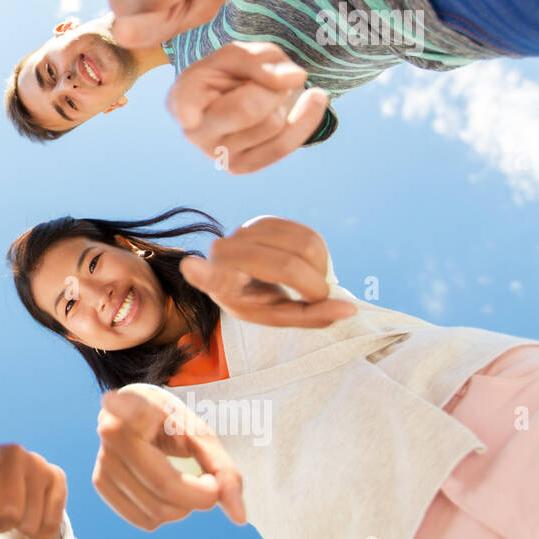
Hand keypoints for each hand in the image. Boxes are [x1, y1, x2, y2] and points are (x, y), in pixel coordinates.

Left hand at [0, 442, 66, 538]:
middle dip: (2, 522)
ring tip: (14, 510)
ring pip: (31, 522)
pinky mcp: (57, 475)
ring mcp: (37, 462)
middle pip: (9, 510)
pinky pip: (50, 523)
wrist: (7, 494)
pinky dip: (38, 531)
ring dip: (20, 528)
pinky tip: (31, 513)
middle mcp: (12, 452)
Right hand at [94, 384, 246, 530]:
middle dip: (200, 496)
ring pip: (156, 512)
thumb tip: (239, 518)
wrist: (138, 417)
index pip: (132, 412)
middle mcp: (111, 431)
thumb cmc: (172, 424)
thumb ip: (225, 472)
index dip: (126, 412)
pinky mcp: (100, 482)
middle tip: (209, 484)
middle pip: (165, 486)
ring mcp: (103, 458)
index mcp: (136, 407)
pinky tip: (164, 493)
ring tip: (184, 485)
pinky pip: (144, 520)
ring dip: (183, 509)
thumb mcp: (202, 435)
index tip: (112, 399)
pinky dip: (165, 516)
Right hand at [166, 41, 329, 173]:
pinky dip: (306, 119)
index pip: (187, 106)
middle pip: (247, 109)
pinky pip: (284, 146)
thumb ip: (262, 59)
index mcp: (182, 97)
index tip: (189, 117)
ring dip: (282, 101)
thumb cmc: (230, 73)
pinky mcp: (239, 167)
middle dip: (272, 88)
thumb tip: (294, 79)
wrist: (234, 96)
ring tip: (269, 94)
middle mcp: (193, 132)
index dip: (187, 112)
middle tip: (272, 79)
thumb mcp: (241, 53)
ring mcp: (215, 154)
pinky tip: (315, 98)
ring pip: (272, 124)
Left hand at [180, 217, 356, 327]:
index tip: (190, 267)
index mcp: (218, 282)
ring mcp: (244, 231)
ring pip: (306, 244)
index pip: (210, 277)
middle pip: (288, 264)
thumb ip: (312, 316)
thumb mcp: (278, 318)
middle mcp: (226, 251)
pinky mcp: (265, 220)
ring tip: (306, 284)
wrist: (248, 278)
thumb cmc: (259, 303)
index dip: (203, 272)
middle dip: (314, 286)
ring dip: (320, 270)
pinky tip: (304, 266)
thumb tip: (348, 308)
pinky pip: (310, 235)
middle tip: (315, 299)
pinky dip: (319, 256)